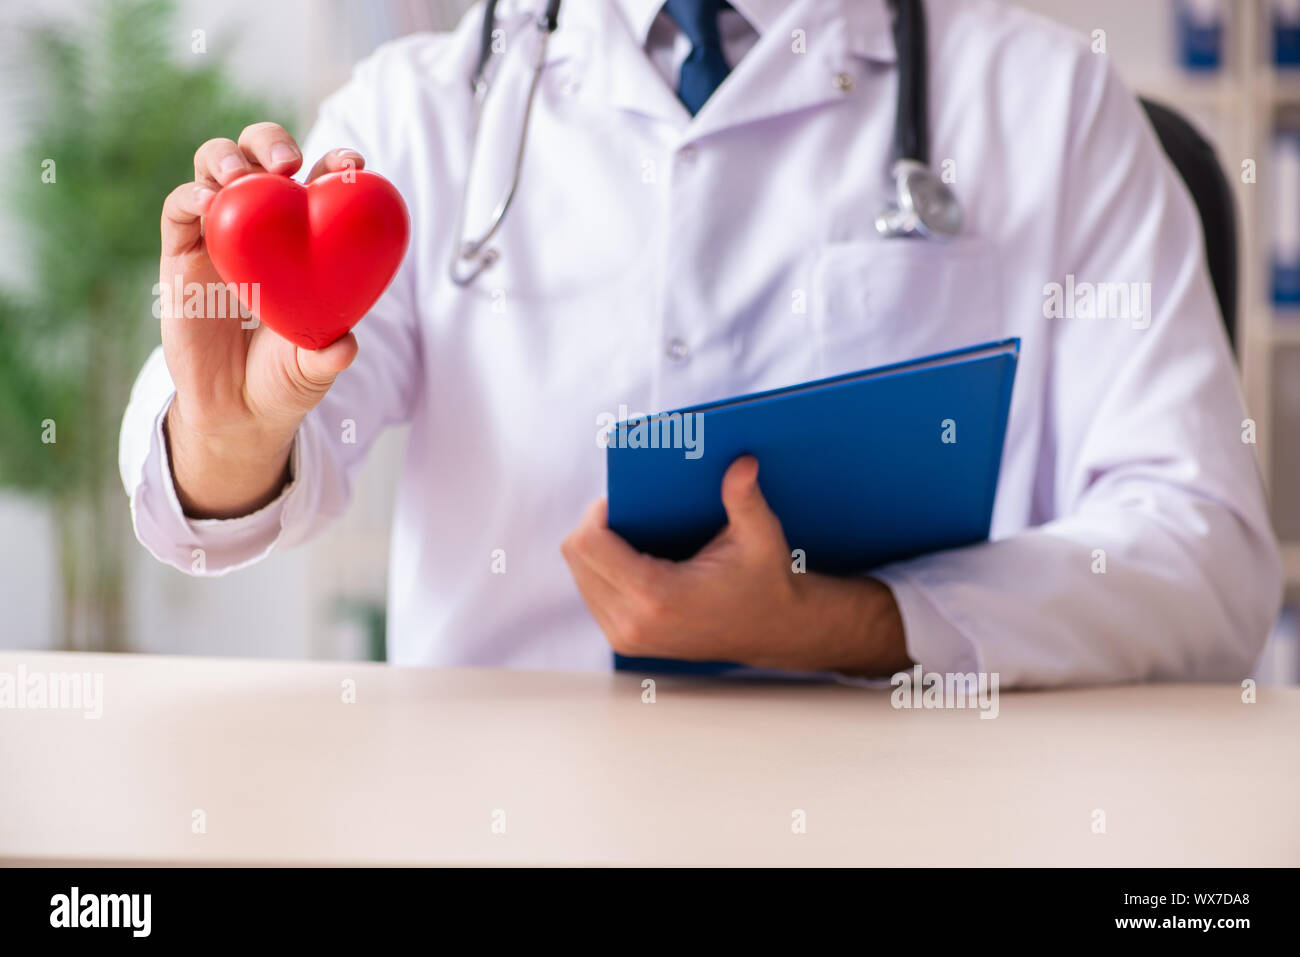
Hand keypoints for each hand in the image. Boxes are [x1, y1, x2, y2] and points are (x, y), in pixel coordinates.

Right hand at [159, 122, 365, 516]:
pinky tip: (211, 204)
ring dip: (229, 157)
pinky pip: (179, 209)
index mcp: (304, 239)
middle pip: (260, 157)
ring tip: (244, 175)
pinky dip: (193, 196)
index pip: (318, 184)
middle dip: (271, 142)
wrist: (236, 410)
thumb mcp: (314, 369)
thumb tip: (346, 346)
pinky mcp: (179, 253)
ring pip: (216, 167)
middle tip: (288, 162)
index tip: (353, 164)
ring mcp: (218, 234)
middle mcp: (261, 226)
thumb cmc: (285, 378)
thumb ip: (329, 356)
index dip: (335, 165)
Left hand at [561, 455, 912, 674]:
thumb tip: (742, 460)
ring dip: (596, 547)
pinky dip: (602, 568)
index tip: (623, 498)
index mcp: (657, 596)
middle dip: (595, 525)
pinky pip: (591, 592)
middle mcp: (632, 622)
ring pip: (579, 574)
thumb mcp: (761, 536)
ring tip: (631, 531)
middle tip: (628, 510)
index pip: (588, 543)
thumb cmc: (765, 580)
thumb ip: (745, 498)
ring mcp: (625, 637)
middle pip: (576, 556)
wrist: (773, 631)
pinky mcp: (624, 641)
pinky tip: (632, 556)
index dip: (597, 512)